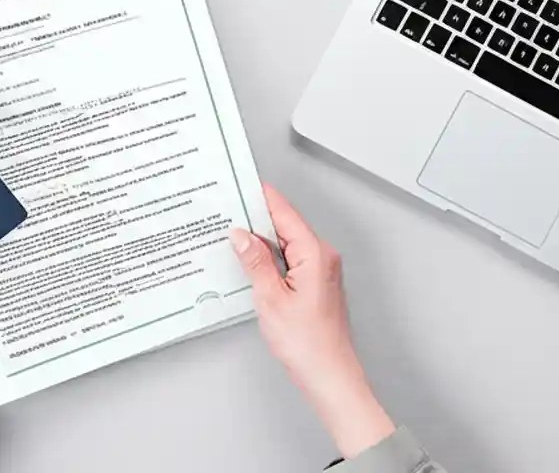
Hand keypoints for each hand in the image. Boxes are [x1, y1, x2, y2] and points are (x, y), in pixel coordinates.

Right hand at [228, 185, 394, 458]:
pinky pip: (290, 259)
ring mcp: (321, 270)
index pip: (285, 213)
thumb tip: (241, 235)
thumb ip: (255, 262)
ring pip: (287, 243)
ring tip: (232, 235)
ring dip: (261, 240)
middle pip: (286, 225)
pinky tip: (251, 262)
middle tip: (227, 209)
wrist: (330, 376)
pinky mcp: (316, 284)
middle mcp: (322, 257)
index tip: (242, 183)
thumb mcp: (271, 299)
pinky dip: (270, 257)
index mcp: (315, 254)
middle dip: (256, 217)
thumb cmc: (307, 344)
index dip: (262, 197)